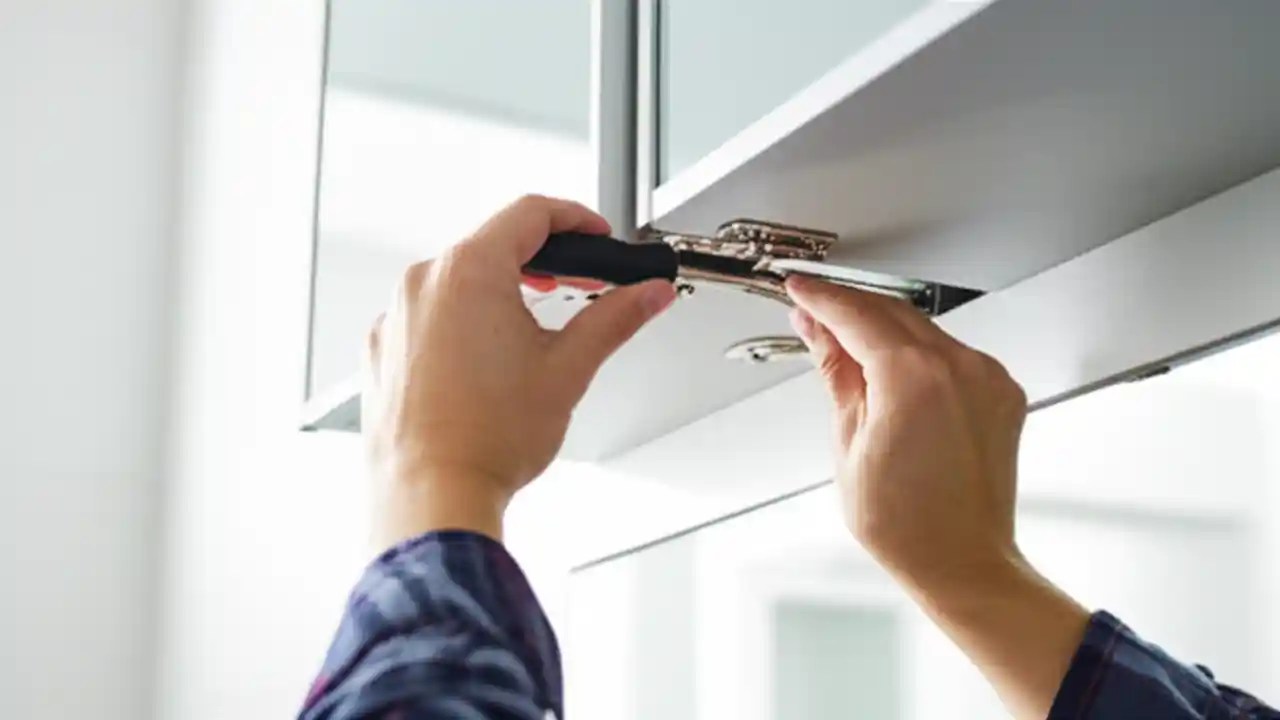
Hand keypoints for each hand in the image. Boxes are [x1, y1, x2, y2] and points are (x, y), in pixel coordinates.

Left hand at [363, 195, 675, 547]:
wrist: (432, 494)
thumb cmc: (487, 438)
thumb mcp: (569, 368)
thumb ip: (615, 318)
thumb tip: (647, 294)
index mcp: (469, 271)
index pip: (529, 213)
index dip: (575, 218)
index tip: (596, 235)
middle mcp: (423, 283)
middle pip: (492, 245)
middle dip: (543, 261)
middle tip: (580, 282)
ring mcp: (396, 317)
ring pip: (458, 283)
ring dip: (501, 293)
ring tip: (535, 332)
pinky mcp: (383, 350)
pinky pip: (429, 318)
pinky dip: (463, 326)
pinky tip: (488, 365)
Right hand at [786, 276, 1087, 719]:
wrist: (963, 561)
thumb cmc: (907, 523)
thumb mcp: (849, 440)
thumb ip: (836, 372)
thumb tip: (816, 331)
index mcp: (914, 377)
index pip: (857, 314)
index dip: (822, 297)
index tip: (800, 289)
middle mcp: (959, 367)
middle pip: (892, 312)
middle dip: (849, 308)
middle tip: (812, 315)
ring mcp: (986, 378)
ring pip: (923, 328)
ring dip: (882, 328)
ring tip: (845, 347)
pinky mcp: (1001, 391)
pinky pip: (951, 354)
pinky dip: (917, 352)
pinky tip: (890, 370)